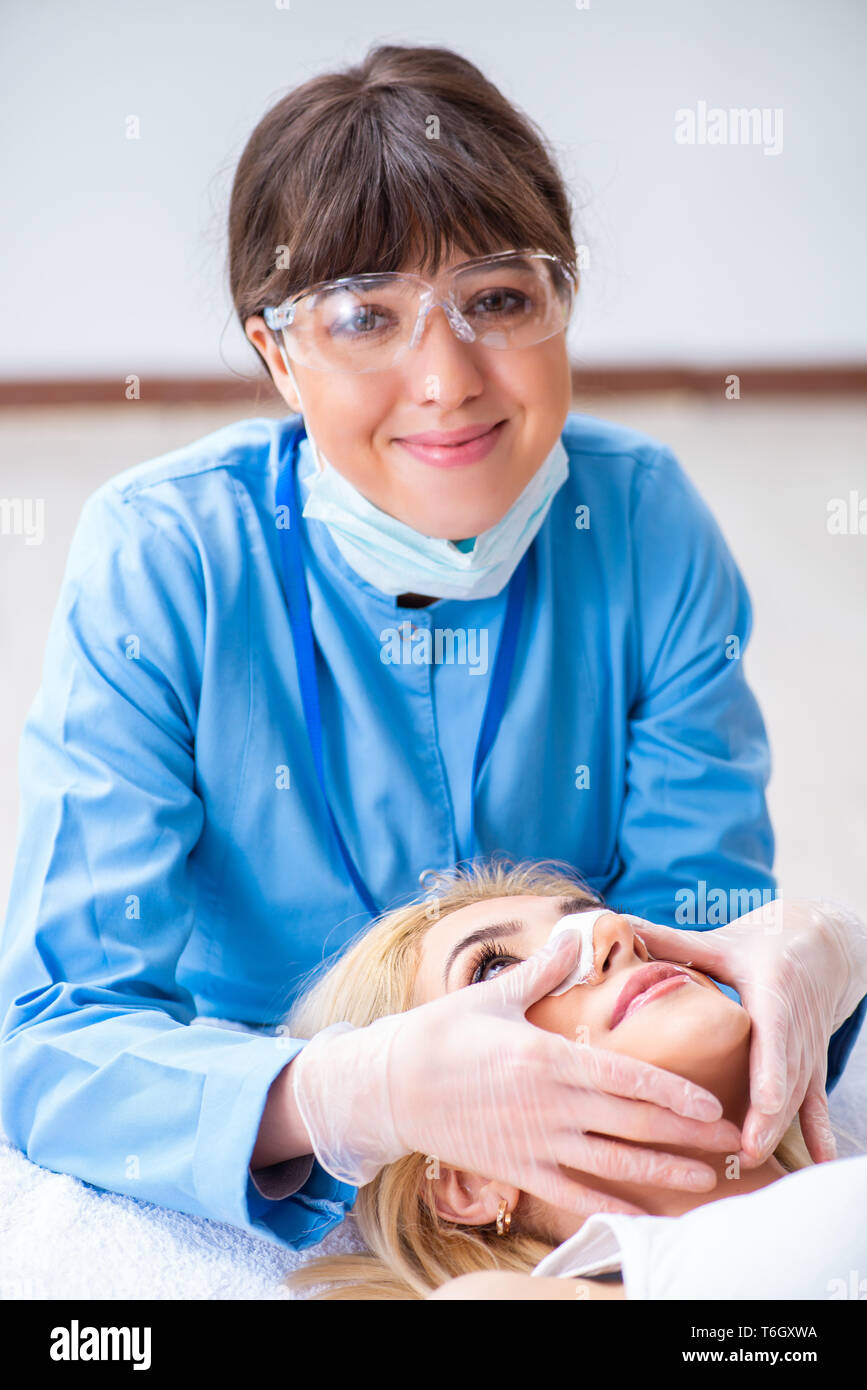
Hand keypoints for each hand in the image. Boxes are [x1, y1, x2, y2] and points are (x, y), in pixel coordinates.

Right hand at [291, 928, 741, 1217]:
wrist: (390, 1086)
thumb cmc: (442, 1034)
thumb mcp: (494, 995)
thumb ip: (543, 972)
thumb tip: (577, 935)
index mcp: (548, 1057)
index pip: (627, 1077)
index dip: (674, 1093)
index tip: (712, 1103)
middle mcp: (549, 1105)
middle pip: (632, 1125)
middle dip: (686, 1137)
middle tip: (732, 1144)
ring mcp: (535, 1142)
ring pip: (612, 1164)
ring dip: (662, 1174)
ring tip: (705, 1182)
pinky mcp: (519, 1168)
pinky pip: (574, 1193)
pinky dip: (612, 1206)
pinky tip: (643, 1216)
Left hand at [623, 898, 866, 1167]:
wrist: (821, 944)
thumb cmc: (761, 940)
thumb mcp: (721, 940)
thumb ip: (670, 941)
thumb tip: (618, 924)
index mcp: (772, 986)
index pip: (773, 1032)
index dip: (770, 1068)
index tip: (764, 1100)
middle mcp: (795, 1021)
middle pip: (785, 1074)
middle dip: (768, 1116)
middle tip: (744, 1152)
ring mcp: (807, 1044)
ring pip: (798, 1092)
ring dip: (779, 1128)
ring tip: (750, 1160)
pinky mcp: (813, 1059)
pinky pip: (815, 1098)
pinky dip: (818, 1131)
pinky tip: (821, 1162)